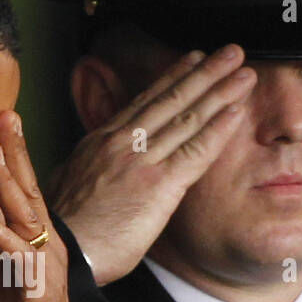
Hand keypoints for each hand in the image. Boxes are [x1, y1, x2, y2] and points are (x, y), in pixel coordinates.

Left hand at [0, 112, 84, 301]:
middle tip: (4, 117)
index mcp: (33, 244)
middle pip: (29, 194)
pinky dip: (0, 238)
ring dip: (7, 185)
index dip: (11, 158)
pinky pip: (20, 261)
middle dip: (15, 155)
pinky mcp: (40, 295)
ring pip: (27, 219)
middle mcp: (45, 250)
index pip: (22, 192)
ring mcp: (46, 271)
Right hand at [48, 45, 254, 283]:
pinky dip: (218, 128)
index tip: (192, 60)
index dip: (172, 78)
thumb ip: (85, 166)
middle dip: (204, 73)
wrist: (57, 249)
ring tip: (243, 72)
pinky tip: (236, 111)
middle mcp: (123, 142)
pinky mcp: (159, 185)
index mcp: (101, 141)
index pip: (144, 102)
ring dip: (220, 92)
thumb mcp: (66, 181)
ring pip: (187, 118)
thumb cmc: (61, 227)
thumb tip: (85, 165)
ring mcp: (142, 161)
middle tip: (230, 53)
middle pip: (170, 100)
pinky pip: (196, 151)